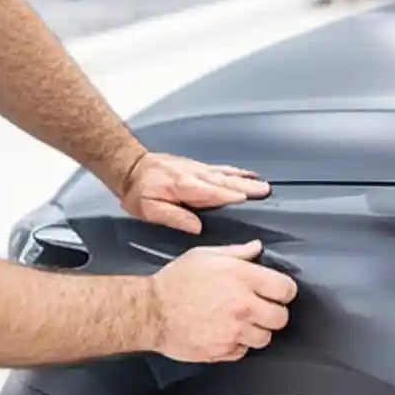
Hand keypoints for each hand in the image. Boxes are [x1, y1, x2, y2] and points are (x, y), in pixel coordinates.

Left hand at [120, 152, 271, 233]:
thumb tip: (196, 227)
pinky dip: (236, 171)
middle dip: (246, 185)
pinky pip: (220, 169)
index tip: (248, 198)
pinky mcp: (197, 167)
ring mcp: (197, 169)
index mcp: (184, 187)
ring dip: (245, 178)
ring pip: (225, 174)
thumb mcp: (149, 210)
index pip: (212, 192)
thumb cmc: (138, 192)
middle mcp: (194, 176)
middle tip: (265, 190)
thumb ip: (174, 217)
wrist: (129, 167)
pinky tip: (247, 173)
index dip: (229, 195)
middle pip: (225, 181)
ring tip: (263, 183)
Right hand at [146, 241, 296, 362]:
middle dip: (273, 313)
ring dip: (256, 331)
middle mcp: (243, 305)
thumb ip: (237, 252)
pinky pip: (244, 351)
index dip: (282, 291)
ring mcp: (234, 331)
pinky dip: (238, 345)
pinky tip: (224, 334)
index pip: (286, 289)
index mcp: (242, 278)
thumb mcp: (205, 256)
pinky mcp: (223, 350)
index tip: (275, 292)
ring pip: (265, 338)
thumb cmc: (176, 281)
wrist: (150, 311)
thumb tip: (258, 247)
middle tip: (259, 309)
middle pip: (281, 318)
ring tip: (240, 323)